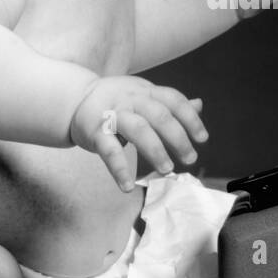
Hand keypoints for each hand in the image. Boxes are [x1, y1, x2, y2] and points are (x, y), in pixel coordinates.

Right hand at [69, 76, 207, 191]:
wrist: (75, 98)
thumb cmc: (116, 100)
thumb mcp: (143, 96)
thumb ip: (168, 103)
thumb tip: (199, 105)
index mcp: (146, 91)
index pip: (173, 100)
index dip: (190, 118)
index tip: (202, 138)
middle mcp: (132, 100)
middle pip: (159, 115)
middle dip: (177, 138)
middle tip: (190, 158)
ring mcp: (113, 115)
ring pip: (138, 129)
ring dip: (155, 150)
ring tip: (167, 169)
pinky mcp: (96, 132)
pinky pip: (109, 151)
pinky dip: (119, 169)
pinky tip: (127, 186)